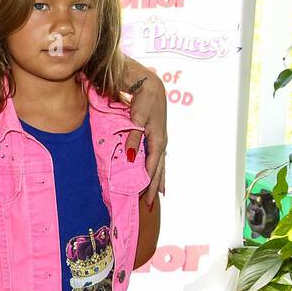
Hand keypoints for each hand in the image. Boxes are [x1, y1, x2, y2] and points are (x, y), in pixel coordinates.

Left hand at [125, 70, 166, 205]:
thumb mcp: (137, 120)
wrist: (151, 86)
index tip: (141, 196)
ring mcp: (160, 140)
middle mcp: (161, 142)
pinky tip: (158, 174)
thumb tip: (130, 158)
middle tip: (148, 204)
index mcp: (157, 140)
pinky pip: (159, 157)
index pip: (152, 167)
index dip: (147, 183)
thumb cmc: (144, 101)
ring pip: (160, 165)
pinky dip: (158, 168)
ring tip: (157, 194)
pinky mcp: (157, 136)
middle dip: (153, 187)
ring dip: (158, 180)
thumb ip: (133, 139)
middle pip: (158, 169)